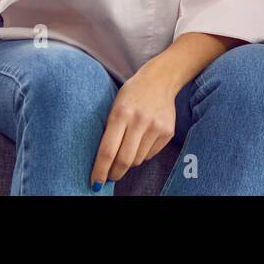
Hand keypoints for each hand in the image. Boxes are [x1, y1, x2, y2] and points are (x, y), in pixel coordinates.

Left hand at [90, 64, 178, 188]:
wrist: (160, 80)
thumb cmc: (131, 95)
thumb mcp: (115, 107)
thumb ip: (110, 131)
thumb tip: (104, 162)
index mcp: (121, 113)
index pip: (108, 151)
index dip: (100, 170)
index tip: (95, 183)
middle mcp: (139, 121)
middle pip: (124, 160)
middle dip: (114, 173)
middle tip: (110, 177)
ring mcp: (156, 127)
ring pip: (137, 160)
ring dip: (129, 162)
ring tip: (127, 151)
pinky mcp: (167, 132)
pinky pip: (150, 155)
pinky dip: (142, 154)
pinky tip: (141, 142)